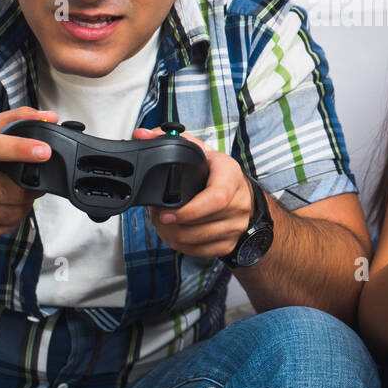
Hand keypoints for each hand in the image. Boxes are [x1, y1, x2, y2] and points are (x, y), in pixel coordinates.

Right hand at [0, 106, 55, 243]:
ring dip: (25, 203)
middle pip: (10, 189)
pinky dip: (13, 217)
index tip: (44, 150)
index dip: (20, 149)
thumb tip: (48, 117)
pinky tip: (3, 206)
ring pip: (12, 211)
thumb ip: (14, 120)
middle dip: (30, 185)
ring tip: (16, 192)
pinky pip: (5, 227)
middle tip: (33, 179)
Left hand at [132, 126, 253, 259]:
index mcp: (230, 176)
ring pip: (196, 241)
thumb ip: (170, 139)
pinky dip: (182, 246)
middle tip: (157, 216)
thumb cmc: (219, 174)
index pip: (216, 198)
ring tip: (163, 223)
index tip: (165, 212)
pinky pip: (200, 252)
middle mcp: (238, 203)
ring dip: (172, 236)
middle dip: (170, 224)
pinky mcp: (229, 243)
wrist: (245, 196)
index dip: (189, 210)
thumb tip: (143, 135)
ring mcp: (235, 226)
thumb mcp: (201, 152)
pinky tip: (176, 234)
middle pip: (200, 224)